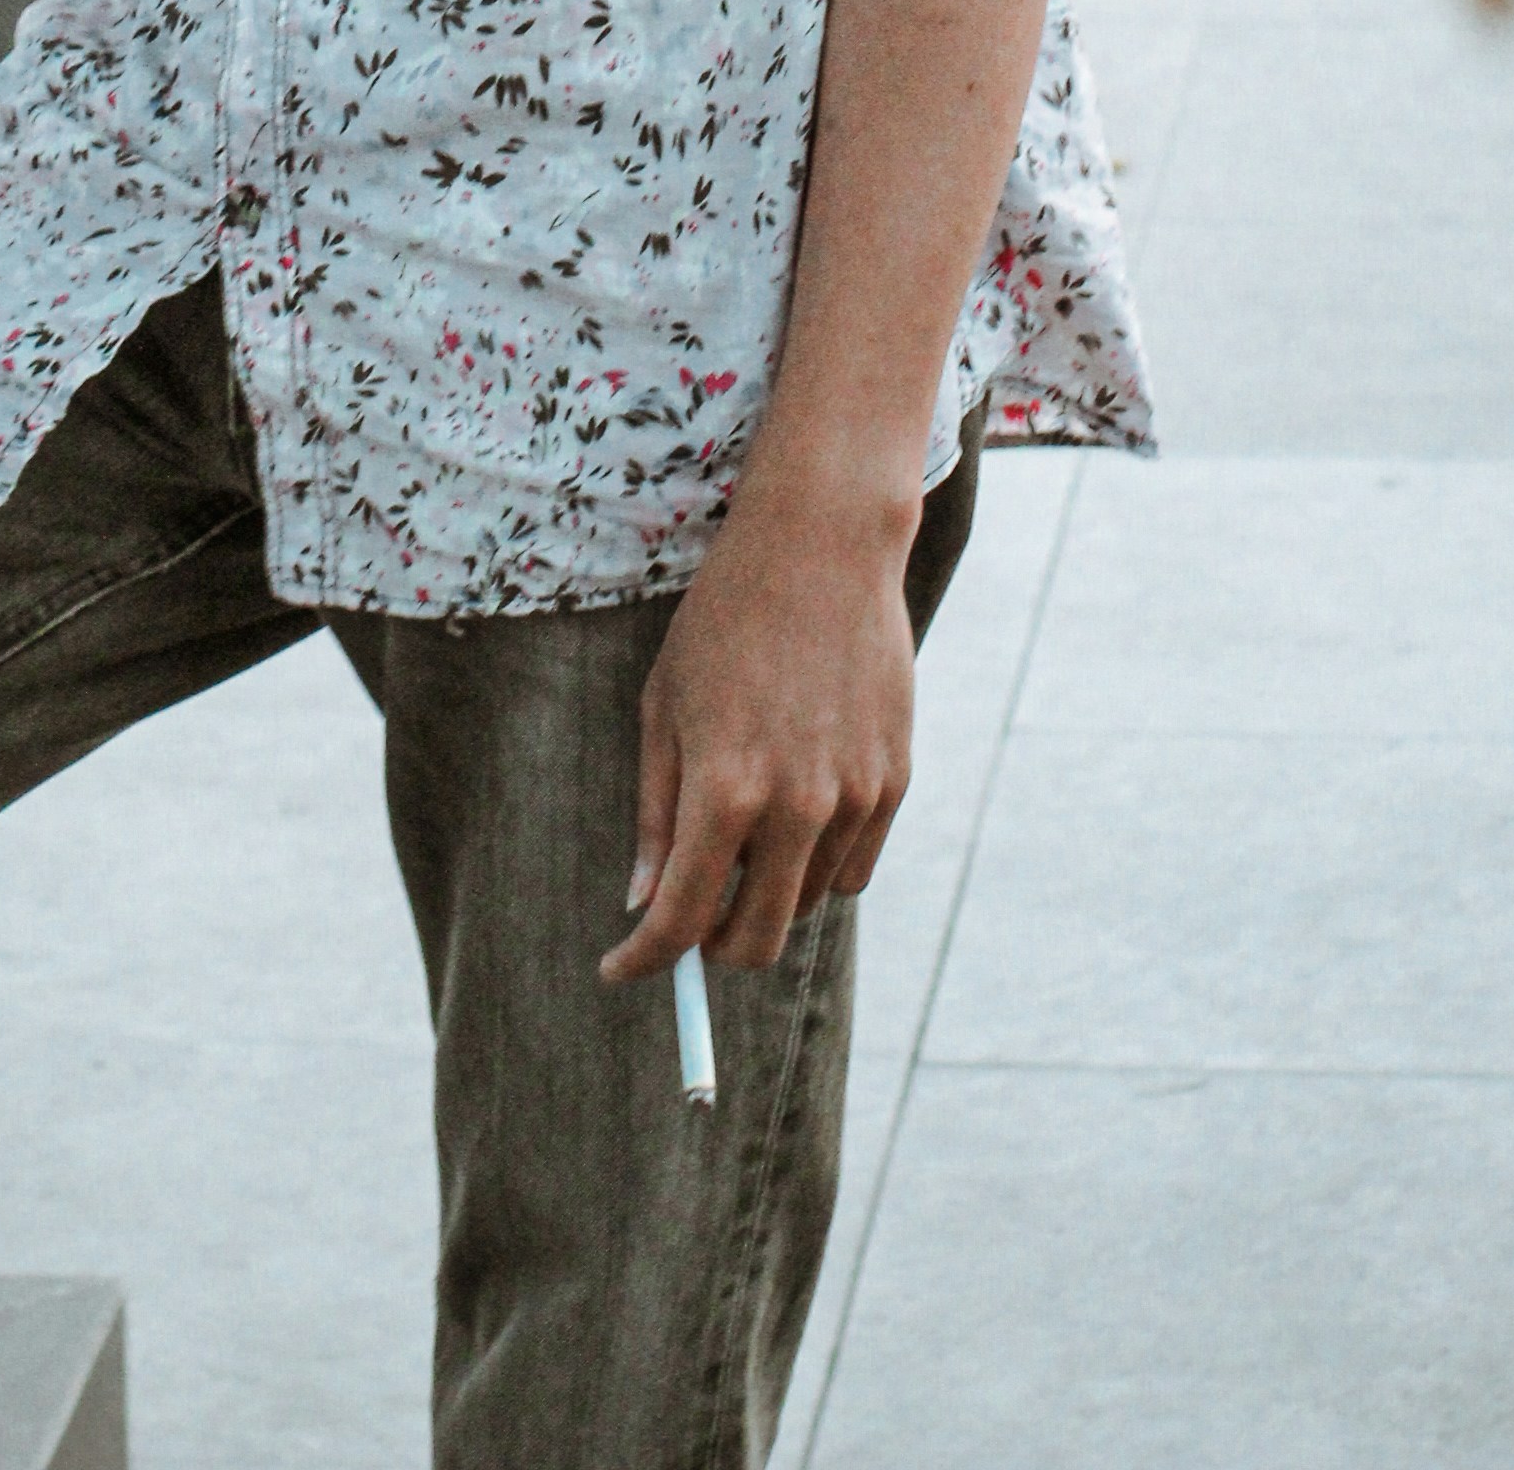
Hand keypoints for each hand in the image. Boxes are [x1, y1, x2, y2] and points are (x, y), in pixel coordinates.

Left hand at [600, 470, 921, 984]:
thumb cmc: (724, 619)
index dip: (645, 959)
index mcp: (724, 789)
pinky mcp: (893, 782)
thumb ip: (656, 814)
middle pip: (755, 938)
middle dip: (711, 948)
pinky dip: (818, 865)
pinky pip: (853, 867)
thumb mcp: (664, 706)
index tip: (620, 968)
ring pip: (806, 903)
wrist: (823, 545)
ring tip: (742, 826)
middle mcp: (796, 806)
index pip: (681, 920)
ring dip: (766, 894)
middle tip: (684, 922)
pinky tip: (795, 808)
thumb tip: (644, 902)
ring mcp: (853, 797)